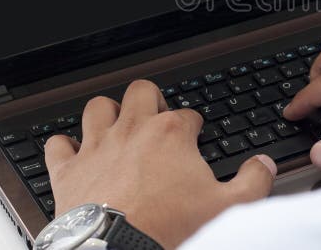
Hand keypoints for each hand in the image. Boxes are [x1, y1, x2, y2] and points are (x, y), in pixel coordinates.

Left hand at [44, 80, 276, 249]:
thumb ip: (253, 181)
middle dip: (150, 100)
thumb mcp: (228, 208)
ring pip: (97, 107)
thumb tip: (263, 165)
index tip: (195, 138)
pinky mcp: (68, 171)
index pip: (188, 114)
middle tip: (156, 118)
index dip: (194, 125)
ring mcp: (97, 147)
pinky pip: (56, 144)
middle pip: (141, 91)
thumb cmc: (170, 229)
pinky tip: (72, 154)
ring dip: (107, 113)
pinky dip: (63, 147)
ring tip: (116, 127)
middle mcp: (133, 130)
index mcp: (172, 134)